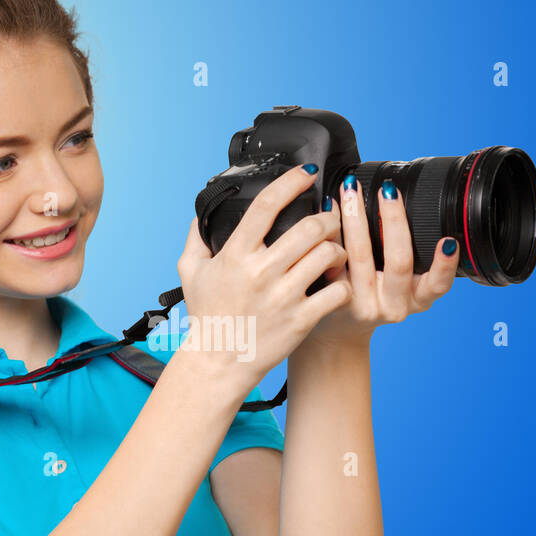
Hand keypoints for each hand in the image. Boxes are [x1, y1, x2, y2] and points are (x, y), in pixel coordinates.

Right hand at [176, 164, 352, 392]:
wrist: (218, 363)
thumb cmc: (208, 317)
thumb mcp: (191, 272)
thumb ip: (197, 237)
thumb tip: (203, 211)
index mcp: (236, 255)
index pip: (266, 206)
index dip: (291, 182)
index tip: (306, 173)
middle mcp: (261, 272)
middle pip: (310, 227)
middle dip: (328, 218)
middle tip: (331, 220)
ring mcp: (283, 296)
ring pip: (329, 255)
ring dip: (338, 249)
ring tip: (336, 252)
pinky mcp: (301, 320)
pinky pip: (337, 292)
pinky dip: (344, 284)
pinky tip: (338, 283)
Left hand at [302, 176, 458, 351]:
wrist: (337, 331)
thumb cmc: (373, 297)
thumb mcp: (398, 285)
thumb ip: (404, 255)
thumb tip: (400, 199)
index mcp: (417, 299)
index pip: (439, 285)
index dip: (445, 265)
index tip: (448, 242)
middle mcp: (394, 305)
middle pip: (399, 262)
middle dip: (395, 220)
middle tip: (389, 190)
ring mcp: (364, 305)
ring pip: (360, 256)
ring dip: (356, 218)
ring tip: (351, 189)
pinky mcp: (336, 300)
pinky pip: (334, 259)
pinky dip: (331, 231)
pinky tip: (327, 210)